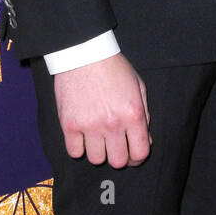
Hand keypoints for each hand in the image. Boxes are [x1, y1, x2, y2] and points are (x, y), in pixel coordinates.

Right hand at [53, 52, 150, 166]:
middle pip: (118, 161)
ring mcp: (89, 125)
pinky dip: (79, 148)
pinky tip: (82, 137)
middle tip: (114, 146)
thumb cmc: (113, 68)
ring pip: (96, 159)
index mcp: (133, 114)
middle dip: (118, 156)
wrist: (84, 53)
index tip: (132, 155)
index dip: (137, 158)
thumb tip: (146, 140)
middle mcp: (113, 123)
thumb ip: (144, 115)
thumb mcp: (138, 87)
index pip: (140, 153)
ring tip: (97, 138)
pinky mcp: (69, 124)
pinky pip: (74, 152)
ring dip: (98, 152)